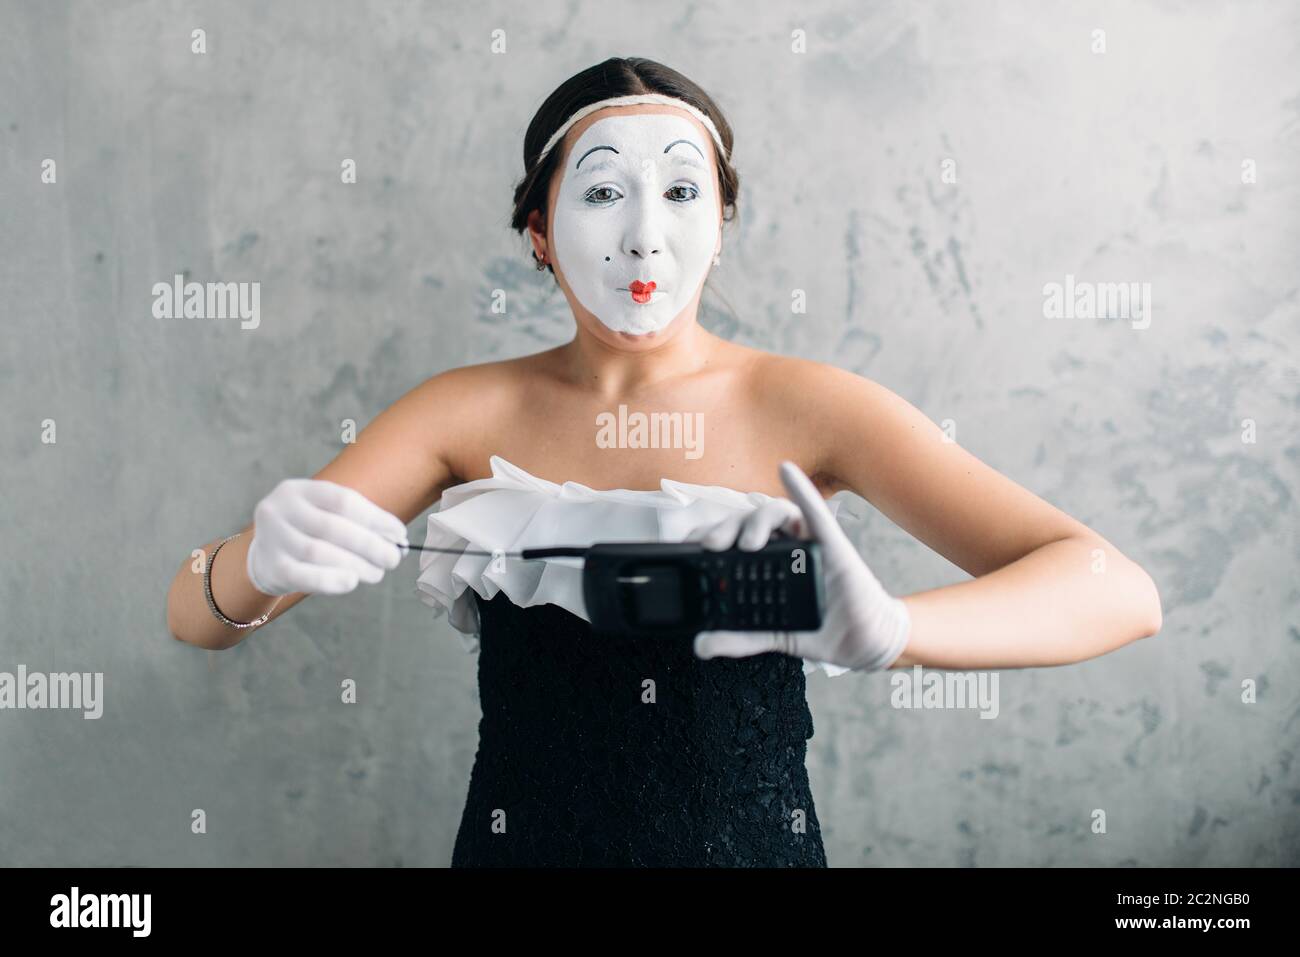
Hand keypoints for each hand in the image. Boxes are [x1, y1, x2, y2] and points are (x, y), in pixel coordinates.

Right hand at [245, 479, 408, 595]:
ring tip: (377, 573)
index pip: (343, 500)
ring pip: (318, 552)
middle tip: (393, 558)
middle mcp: (280, 508)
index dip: (376, 518)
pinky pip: (302, 575)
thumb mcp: (325, 515)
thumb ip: (357, 522)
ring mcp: (272, 537)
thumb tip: (396, 538)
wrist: (264, 555)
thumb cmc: (307, 533)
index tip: (399, 534)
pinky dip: (330, 580)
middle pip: (332, 527)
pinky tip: (352, 582)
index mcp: (299, 489)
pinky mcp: (270, 566)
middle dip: (370, 545)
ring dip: (355, 565)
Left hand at [692, 461, 910, 671]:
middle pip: (748, 525)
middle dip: (726, 529)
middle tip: (710, 544)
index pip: (732, 542)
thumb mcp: (772, 635)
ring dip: (756, 520)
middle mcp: (783, 549)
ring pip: (776, 514)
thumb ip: (738, 639)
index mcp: (767, 566)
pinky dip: (800, 489)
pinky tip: (786, 470)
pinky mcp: (832, 544)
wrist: (863, 643)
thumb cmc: (822, 630)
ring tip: (746, 543)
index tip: (686, 544)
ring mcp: (807, 544)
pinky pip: (814, 511)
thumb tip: (701, 644)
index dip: (710, 536)